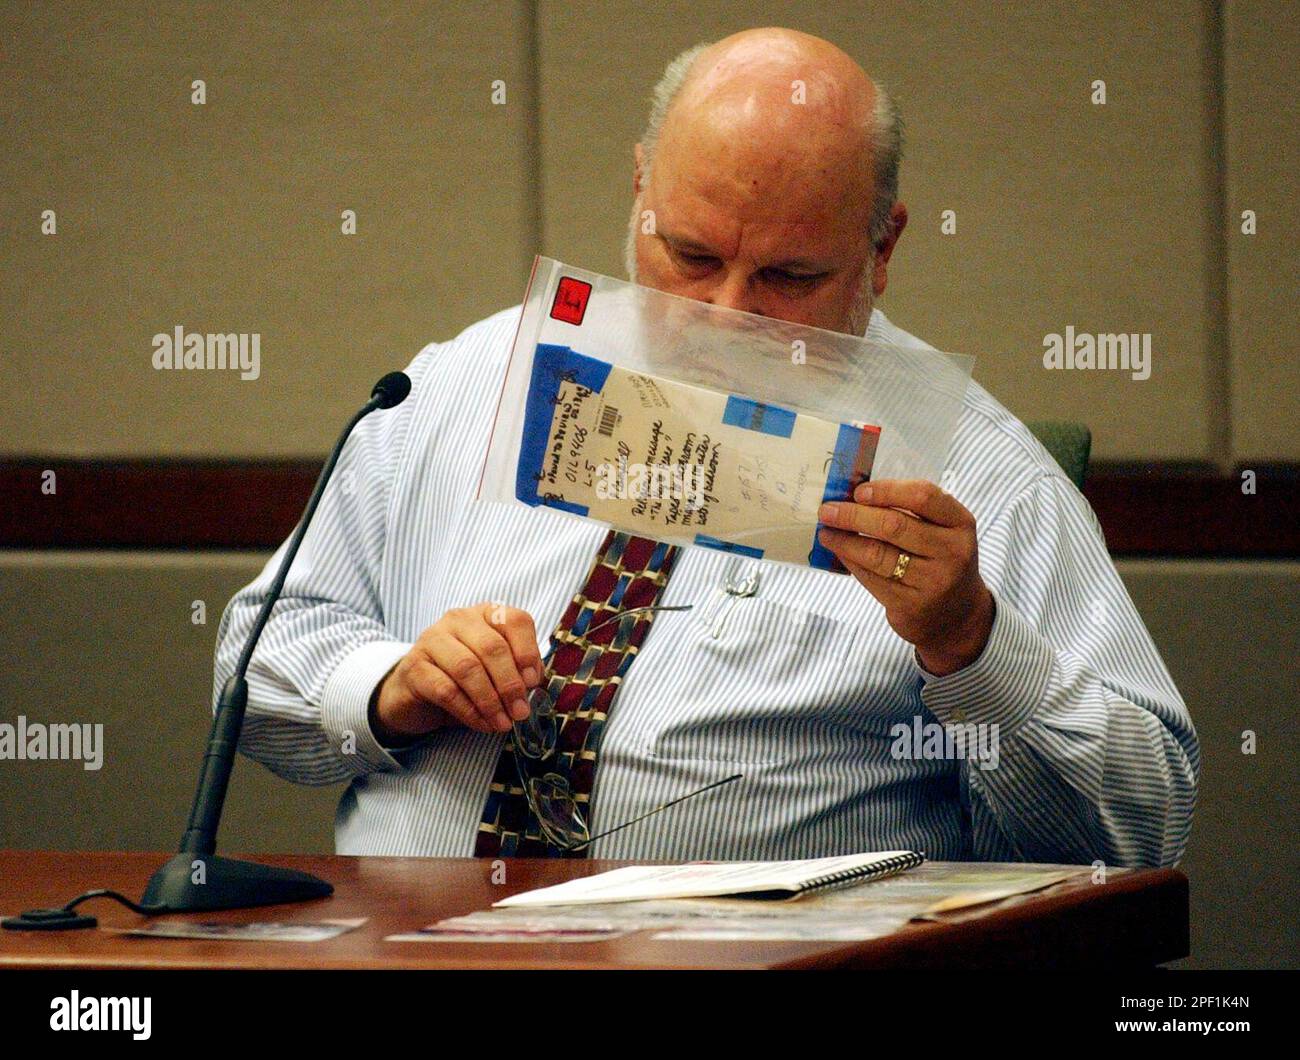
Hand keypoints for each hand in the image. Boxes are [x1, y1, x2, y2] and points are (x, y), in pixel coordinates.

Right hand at [371, 602, 542, 742]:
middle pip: (491, 647)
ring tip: (502, 723)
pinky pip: (446, 690)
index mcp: (486, 614)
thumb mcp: (497, 673)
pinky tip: (481, 723)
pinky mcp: (414, 666)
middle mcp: (459, 619)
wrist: (417, 696)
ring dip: (490, 701)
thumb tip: (532, 685)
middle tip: (519, 712)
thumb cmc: (465, 681)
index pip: (514, 621)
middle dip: (509, 684)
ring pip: (468, 668)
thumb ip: (518, 672)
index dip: (527, 652)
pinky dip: (468, 710)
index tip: (532, 683)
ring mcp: (433, 639)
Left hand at [817, 480, 993, 675]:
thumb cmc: (940, 560)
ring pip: (878, 555)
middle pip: (894, 525)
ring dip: (845, 541)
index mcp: (960, 523)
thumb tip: (854, 497)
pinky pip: (872, 579)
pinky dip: (851, 562)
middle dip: (853, 516)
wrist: (957, 615)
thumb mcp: (941, 532)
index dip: (886, 491)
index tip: (857, 491)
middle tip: (827, 511)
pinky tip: (839, 552)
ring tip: (826, 533)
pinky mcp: (912, 605)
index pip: (923, 497)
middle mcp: (952, 552)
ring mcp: (933, 581)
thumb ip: (909, 512)